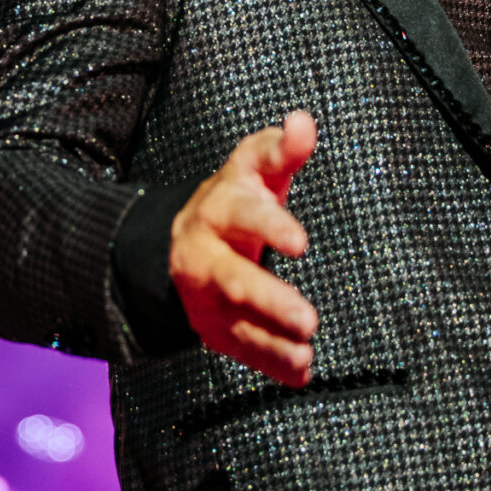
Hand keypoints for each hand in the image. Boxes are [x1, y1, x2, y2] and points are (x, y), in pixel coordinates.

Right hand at [170, 110, 320, 386]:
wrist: (182, 243)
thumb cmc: (237, 201)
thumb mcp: (255, 169)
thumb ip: (283, 149)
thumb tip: (303, 121)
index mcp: (220, 206)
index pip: (244, 213)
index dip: (270, 226)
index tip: (301, 243)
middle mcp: (206, 252)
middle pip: (235, 279)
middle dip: (270, 299)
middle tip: (308, 319)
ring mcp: (207, 295)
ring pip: (237, 321)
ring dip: (272, 339)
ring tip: (307, 349)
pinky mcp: (213, 326)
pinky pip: (242, 348)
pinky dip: (271, 361)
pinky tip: (301, 369)